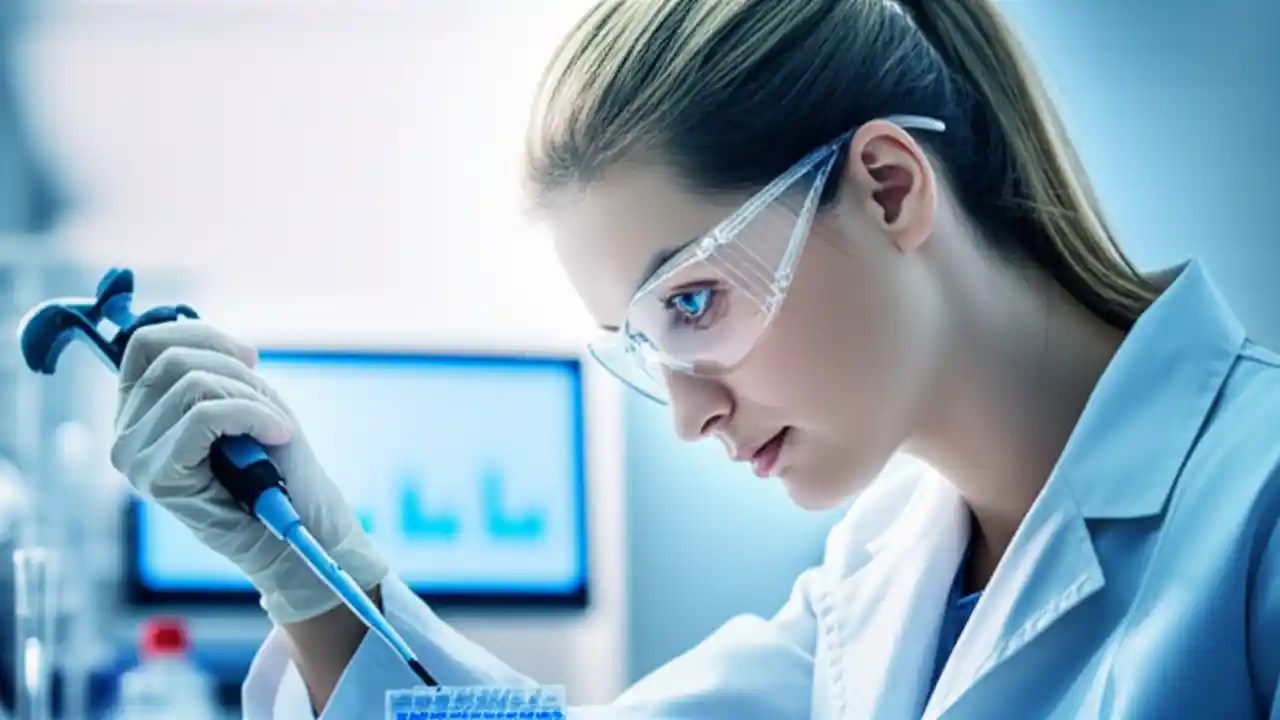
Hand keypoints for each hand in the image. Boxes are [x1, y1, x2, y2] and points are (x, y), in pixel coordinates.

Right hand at [109, 320, 387, 623]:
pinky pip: (204, 416)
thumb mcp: (247, 404)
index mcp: (141, 412)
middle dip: (238, 373)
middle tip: (271, 406)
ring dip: (252, 398)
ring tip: (277, 429)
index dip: (203, 335)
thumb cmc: (278, 471)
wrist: (299, 533)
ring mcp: (135, 459)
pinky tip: (279, 435)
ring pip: (192, 385)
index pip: (146, 343)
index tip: (250, 358)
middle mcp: (125, 435)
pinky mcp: (156, 478)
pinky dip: (254, 415)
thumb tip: (208, 339)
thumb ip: (218, 371)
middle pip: (173, 360)